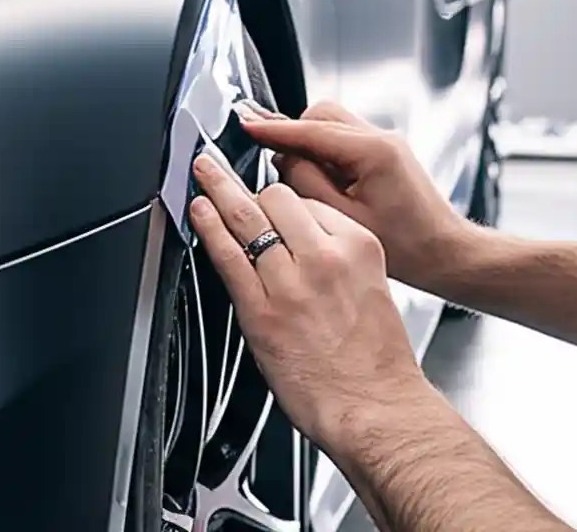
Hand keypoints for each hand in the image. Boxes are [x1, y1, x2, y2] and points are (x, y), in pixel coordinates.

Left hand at [188, 154, 430, 452]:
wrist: (376, 408)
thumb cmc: (376, 361)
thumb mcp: (369, 288)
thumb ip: (335, 260)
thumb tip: (296, 240)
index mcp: (358, 246)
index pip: (310, 201)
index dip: (282, 198)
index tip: (266, 195)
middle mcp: (326, 257)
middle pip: (278, 198)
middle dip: (249, 188)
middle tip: (222, 169)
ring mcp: (292, 283)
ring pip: (248, 219)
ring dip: (219, 189)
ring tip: (204, 170)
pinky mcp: (263, 312)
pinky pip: (228, 257)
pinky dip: (208, 229)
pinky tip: (199, 211)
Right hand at [238, 101, 470, 292]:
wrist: (445, 254)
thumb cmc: (407, 247)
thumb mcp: (344, 219)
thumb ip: (307, 183)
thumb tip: (283, 160)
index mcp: (373, 152)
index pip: (310, 130)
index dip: (273, 129)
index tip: (246, 126)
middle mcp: (381, 139)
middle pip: (320, 116)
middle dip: (293, 135)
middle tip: (275, 164)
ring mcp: (385, 144)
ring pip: (330, 125)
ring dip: (309, 145)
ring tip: (302, 182)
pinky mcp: (383, 154)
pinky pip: (343, 140)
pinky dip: (325, 154)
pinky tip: (321, 184)